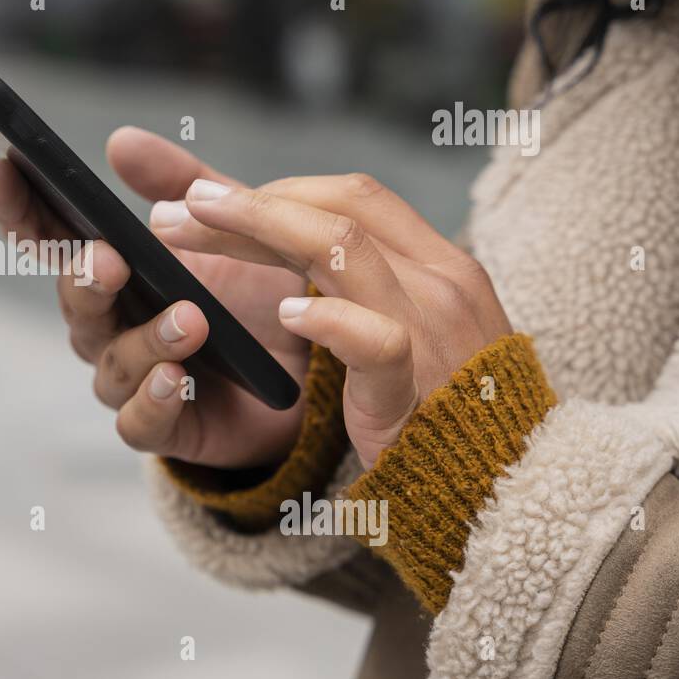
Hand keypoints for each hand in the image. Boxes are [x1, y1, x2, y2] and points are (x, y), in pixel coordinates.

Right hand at [0, 127, 308, 467]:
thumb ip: (180, 184)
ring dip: (146, 340)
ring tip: (190, 320)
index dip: (19, 206)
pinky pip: (139, 422)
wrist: (310, 371)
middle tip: (109, 258)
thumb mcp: (229, 225)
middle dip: (86, 277)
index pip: (50, 238)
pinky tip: (178, 380)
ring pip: (112, 363)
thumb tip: (119, 140)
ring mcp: (131, 377)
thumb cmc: (254, 295)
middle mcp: (108, 325)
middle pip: (75, 302)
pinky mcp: (165, 425)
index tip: (2, 169)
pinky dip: (155, 400)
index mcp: (111, 269)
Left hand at [151, 173, 513, 465]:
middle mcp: (438, 283)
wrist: (499, 488)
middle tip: (179, 201)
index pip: (352, 198)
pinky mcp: (413, 394)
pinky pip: (377, 342)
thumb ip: (337, 278)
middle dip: (250, 200)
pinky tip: (283, 315)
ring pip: (345, 251)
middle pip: (337, 211)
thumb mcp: (396, 323)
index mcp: (435, 263)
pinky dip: (328, 320)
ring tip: (192, 227)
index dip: (278, 189)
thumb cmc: (434, 403)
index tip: (211, 198)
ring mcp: (431, 332)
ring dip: (256, 230)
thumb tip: (267, 229)